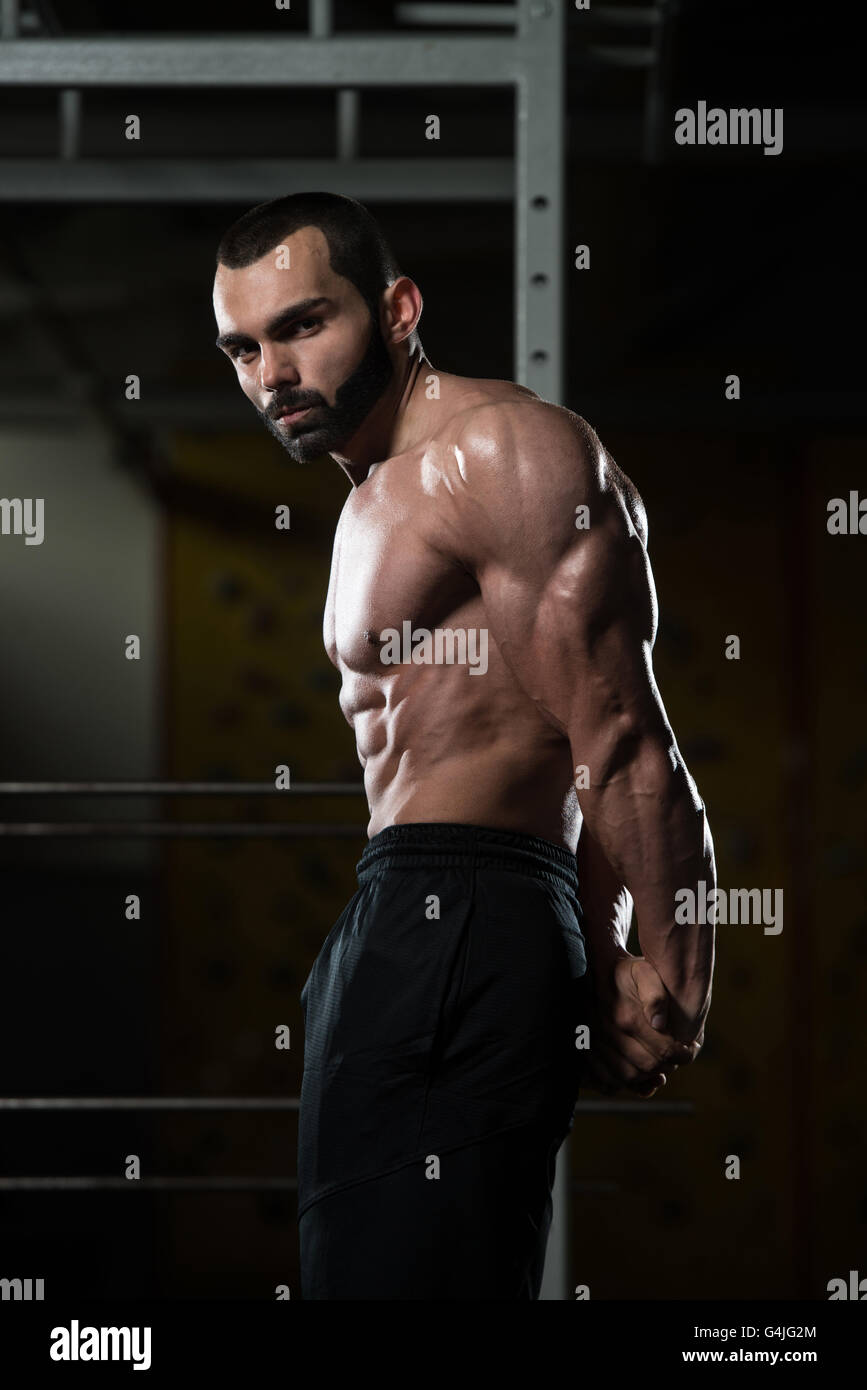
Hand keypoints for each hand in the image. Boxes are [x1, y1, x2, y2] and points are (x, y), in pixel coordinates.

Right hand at [581, 949, 701, 1098]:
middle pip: (647, 1067)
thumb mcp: (645, 972)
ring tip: (659, 1068)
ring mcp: (595, 1043)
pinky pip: (605, 1079)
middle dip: (667, 1066)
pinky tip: (638, 1078)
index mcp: (626, 1017)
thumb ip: (656, 996)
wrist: (596, 969)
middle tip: (675, 1059)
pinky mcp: (586, 1049)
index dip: (682, 1055)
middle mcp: (609, 1033)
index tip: (689, 1050)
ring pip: (627, 1077)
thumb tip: (660, 1024)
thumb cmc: (626, 972)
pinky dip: (623, 1084)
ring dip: (647, 1078)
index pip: (663, 1051)